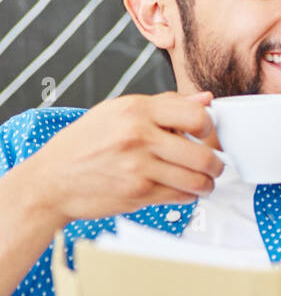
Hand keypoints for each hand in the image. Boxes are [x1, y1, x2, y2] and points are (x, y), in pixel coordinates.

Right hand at [25, 91, 224, 224]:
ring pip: (197, 180)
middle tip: (213, 165)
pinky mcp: (137, 193)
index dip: (210, 128)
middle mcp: (138, 136)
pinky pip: (181, 196)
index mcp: (136, 109)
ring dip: (207, 183)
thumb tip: (206, 99)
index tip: (206, 135)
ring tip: (202, 180)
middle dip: (216, 164)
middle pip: (204, 154)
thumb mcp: (118, 111)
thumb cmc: (85, 143)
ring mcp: (138, 167)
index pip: (197, 115)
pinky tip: (181, 189)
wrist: (50, 181)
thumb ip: (166, 104)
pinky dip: (188, 195)